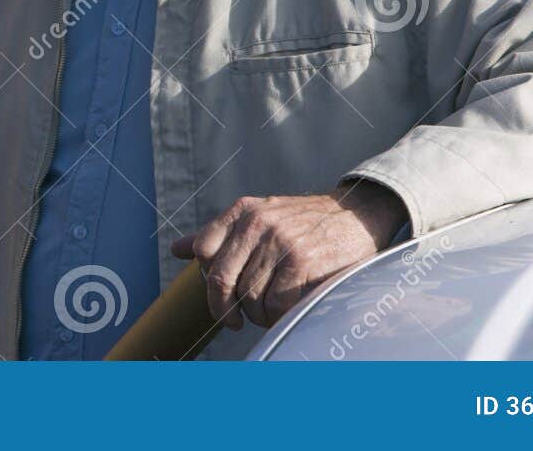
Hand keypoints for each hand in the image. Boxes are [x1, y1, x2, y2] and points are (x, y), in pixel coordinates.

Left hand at [168, 181, 408, 330]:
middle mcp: (258, 222)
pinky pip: (275, 304)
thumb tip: (176, 249)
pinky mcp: (302, 261)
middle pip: (221, 278)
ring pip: (249, 296)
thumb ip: (218, 235)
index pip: (203, 250)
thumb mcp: (258, 217)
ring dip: (257, 315)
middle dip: (223, 309)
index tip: (221, 296)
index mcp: (243, 211)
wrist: (356, 215)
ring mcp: (280, 241)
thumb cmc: (303, 223)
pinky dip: (278, 316)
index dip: (208, 280)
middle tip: (234, 322)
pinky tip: (287, 310)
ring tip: (269, 312)